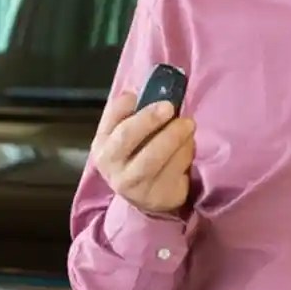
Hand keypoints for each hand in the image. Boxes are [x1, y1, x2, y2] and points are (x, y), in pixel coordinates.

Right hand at [91, 91, 194, 214]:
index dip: (123, 106)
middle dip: (149, 119)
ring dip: (175, 136)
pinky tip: (188, 146)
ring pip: (155, 155)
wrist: (145, 197)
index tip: (138, 95)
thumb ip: (129, 115)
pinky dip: (186, 152)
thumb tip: (140, 92)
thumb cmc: (137, 156)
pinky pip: (175, 168)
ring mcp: (134, 185)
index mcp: (102, 146)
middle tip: (170, 107)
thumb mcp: (126, 137)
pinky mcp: (158, 196)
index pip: (108, 120)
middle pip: (127, 137)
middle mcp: (112, 167)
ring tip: (187, 125)